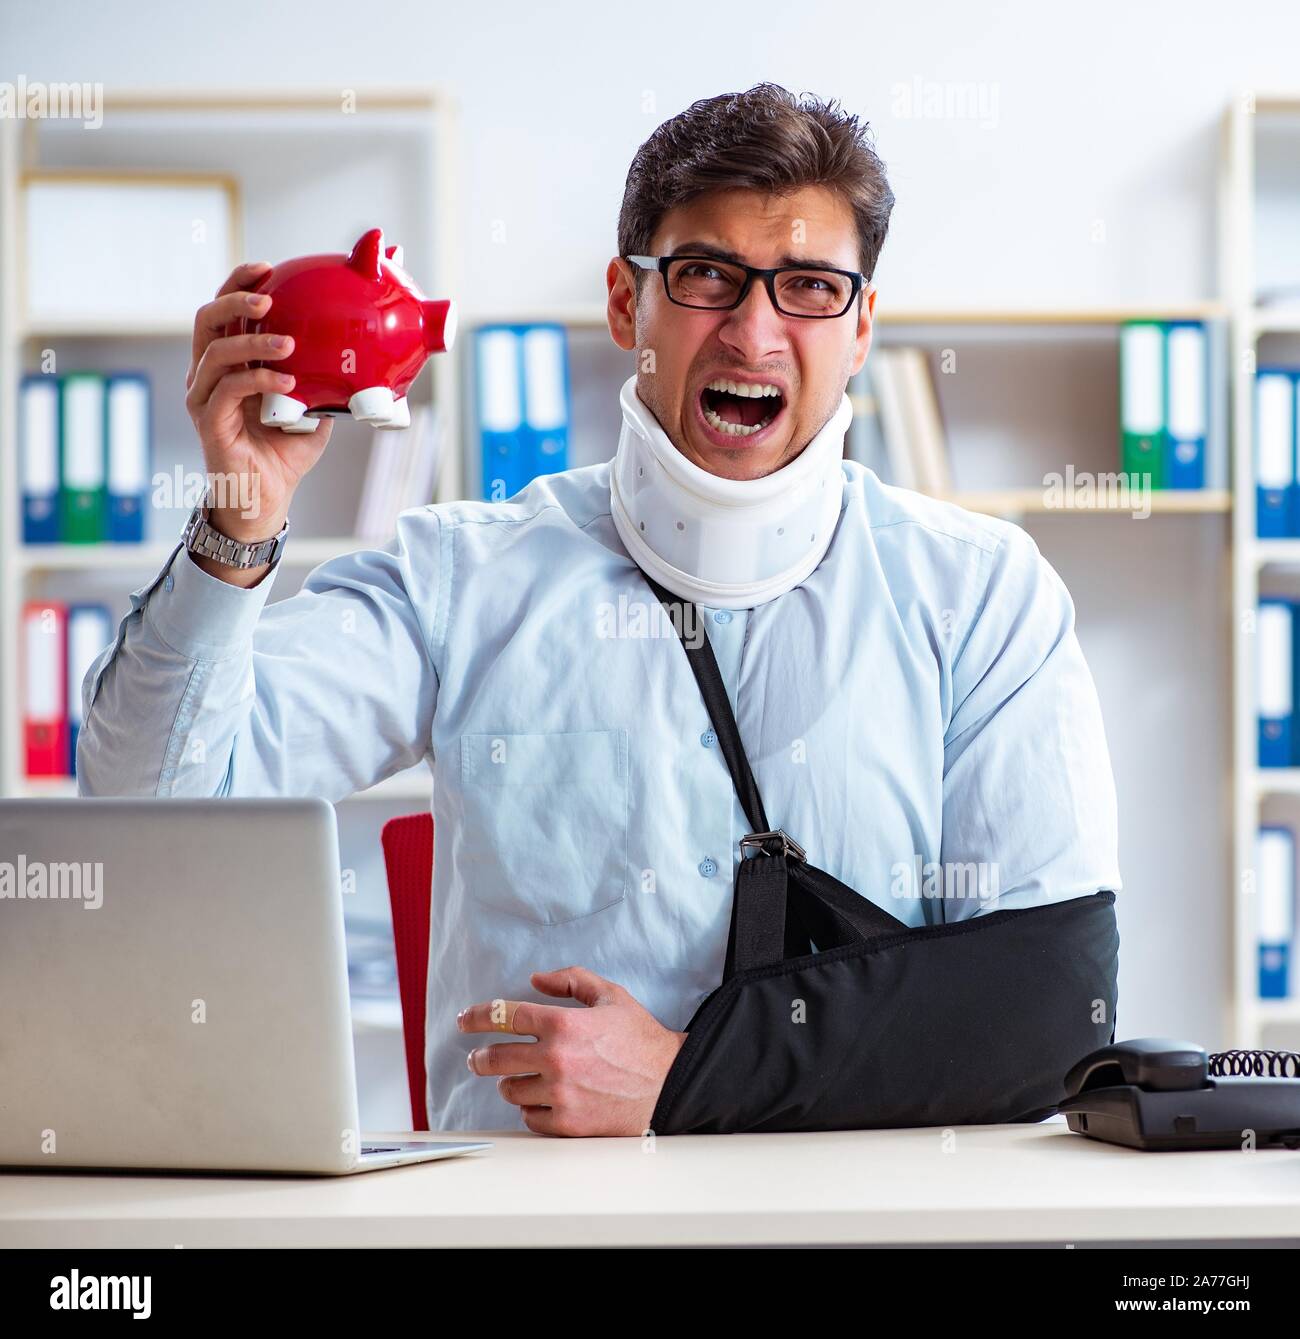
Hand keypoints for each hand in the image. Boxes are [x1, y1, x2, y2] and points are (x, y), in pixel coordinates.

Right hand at [184, 261, 333, 580]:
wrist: (266, 499)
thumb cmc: (284, 452)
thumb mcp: (312, 407)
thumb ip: (323, 380)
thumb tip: (360, 355)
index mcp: (228, 364)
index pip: (224, 312)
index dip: (238, 283)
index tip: (267, 267)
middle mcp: (207, 375)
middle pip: (207, 320)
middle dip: (236, 300)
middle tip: (270, 296)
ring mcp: (204, 398)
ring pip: (216, 352)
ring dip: (254, 342)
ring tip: (290, 343)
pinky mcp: (209, 422)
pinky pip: (229, 389)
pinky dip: (260, 380)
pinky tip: (288, 382)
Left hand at [457, 967, 686, 1136]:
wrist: (669, 1084)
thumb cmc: (640, 1039)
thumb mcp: (610, 996)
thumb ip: (571, 980)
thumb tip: (536, 979)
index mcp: (563, 1024)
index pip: (503, 1016)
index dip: (477, 1016)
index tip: (464, 1021)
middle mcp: (556, 1059)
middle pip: (495, 1058)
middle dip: (479, 1057)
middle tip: (477, 1058)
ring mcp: (559, 1095)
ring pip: (510, 1090)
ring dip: (510, 1083)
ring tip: (521, 1079)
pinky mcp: (566, 1124)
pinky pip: (529, 1117)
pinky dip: (531, 1108)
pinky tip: (542, 1100)